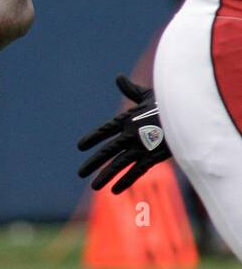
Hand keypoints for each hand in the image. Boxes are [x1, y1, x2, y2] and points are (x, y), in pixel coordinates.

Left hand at [77, 74, 170, 193]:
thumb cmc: (169, 102)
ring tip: (94, 186)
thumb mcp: (148, 94)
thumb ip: (131, 90)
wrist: (190, 112)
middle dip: (93, 162)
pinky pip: (136, 171)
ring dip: (106, 176)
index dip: (92, 138)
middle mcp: (131, 133)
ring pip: (119, 164)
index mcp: (128, 118)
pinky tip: (114, 190)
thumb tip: (119, 77)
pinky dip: (125, 180)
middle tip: (80, 173)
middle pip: (107, 150)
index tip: (80, 147)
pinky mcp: (154, 155)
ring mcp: (142, 146)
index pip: (105, 129)